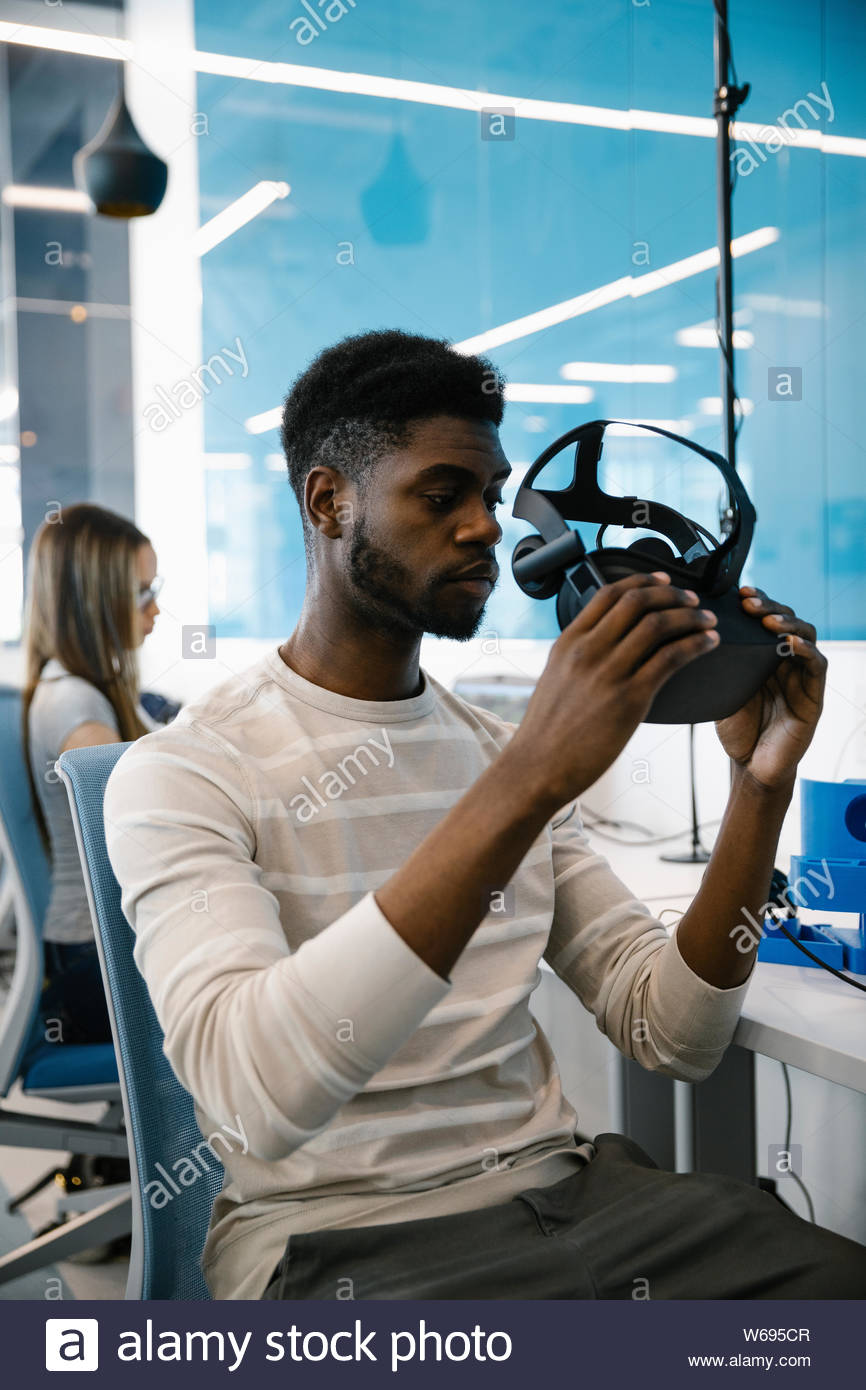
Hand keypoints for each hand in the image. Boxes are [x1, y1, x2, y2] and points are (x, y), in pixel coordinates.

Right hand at [510, 571, 719, 809]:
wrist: (536, 768)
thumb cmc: (546, 732)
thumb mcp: (555, 679)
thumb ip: (579, 656)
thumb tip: (605, 644)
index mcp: (568, 642)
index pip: (609, 593)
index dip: (644, 580)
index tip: (665, 581)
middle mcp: (588, 650)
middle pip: (638, 601)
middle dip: (673, 594)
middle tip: (692, 599)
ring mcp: (608, 673)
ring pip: (658, 625)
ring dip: (690, 616)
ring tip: (707, 620)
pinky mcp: (629, 698)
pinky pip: (670, 658)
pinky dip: (695, 644)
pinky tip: (708, 644)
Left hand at [714, 586, 826, 792]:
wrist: (751, 766)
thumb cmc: (737, 728)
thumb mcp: (720, 690)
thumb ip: (716, 665)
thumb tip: (690, 635)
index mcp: (763, 655)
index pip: (765, 617)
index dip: (756, 601)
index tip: (738, 591)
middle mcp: (785, 661)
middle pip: (786, 620)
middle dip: (769, 606)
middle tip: (748, 602)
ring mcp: (802, 676)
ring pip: (806, 636)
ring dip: (788, 624)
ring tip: (767, 620)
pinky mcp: (814, 696)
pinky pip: (817, 665)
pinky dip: (806, 651)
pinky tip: (789, 643)